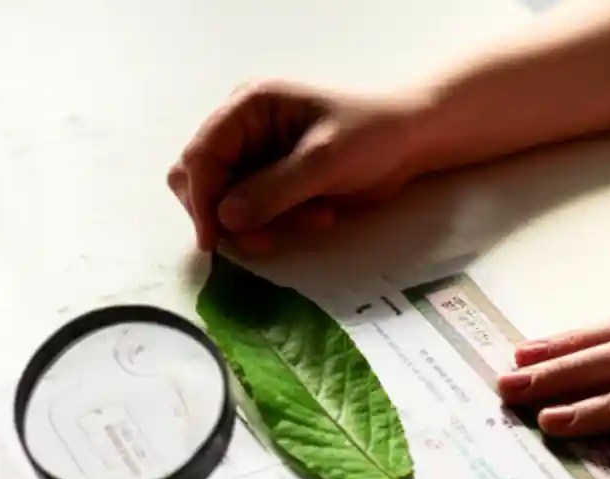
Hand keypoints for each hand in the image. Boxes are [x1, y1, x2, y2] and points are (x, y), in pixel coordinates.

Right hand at [168, 81, 431, 250]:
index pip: (200, 156)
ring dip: (259, 224)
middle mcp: (242, 130)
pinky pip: (253, 215)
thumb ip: (273, 190)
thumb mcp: (324, 161)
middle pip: (198, 181)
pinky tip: (318, 216)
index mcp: (248, 106)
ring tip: (311, 219)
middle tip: (263, 240)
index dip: (201, 200)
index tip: (213, 239)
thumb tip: (224, 218)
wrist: (412, 141)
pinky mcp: (270, 183)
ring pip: (223, 205)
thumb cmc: (373, 134)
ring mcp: (254, 157)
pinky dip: (278, 225)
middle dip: (224, 216)